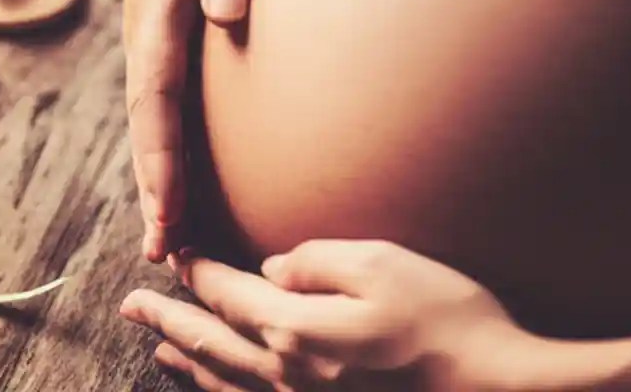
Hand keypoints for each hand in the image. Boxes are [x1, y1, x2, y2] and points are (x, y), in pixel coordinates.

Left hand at [119, 240, 547, 390]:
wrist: (500, 388)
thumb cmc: (447, 319)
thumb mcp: (380, 264)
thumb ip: (314, 261)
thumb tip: (269, 270)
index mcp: (295, 330)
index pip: (227, 294)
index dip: (196, 271)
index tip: (173, 252)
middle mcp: (288, 375)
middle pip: (210, 343)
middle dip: (168, 319)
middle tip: (131, 306)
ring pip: (226, 381)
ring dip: (186, 360)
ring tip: (157, 347)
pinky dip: (222, 391)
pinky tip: (217, 384)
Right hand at [123, 0, 261, 261]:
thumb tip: (226, 12)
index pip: (155, 94)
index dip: (160, 158)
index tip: (166, 214)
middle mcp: (149, 21)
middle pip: (145, 119)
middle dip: (154, 187)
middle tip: (165, 254)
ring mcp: (156, 26)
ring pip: (150, 115)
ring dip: (157, 174)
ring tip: (171, 236)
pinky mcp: (172, 23)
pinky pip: (165, 95)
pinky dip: (168, 140)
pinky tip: (182, 173)